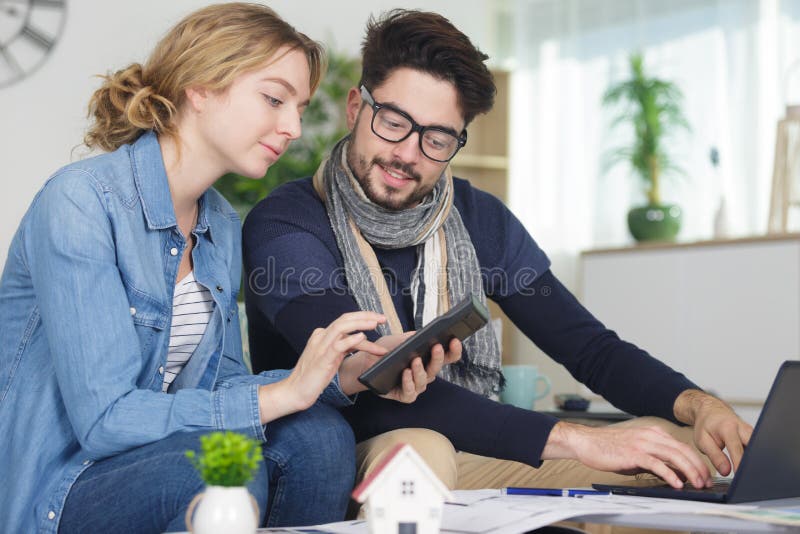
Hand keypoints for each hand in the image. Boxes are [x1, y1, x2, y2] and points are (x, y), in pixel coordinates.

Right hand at [257, 311, 384, 422]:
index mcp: (323, 335)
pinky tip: (362, 337)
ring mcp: (321, 346)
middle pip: (345, 319)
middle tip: (382, 318)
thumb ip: (344, 347)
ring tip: (376, 323)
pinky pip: (338, 345)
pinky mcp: (323, 358)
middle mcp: (321, 337)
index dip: (363, 318)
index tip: (378, 320)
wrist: (295, 391)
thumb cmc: (313, 377)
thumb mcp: (332, 358)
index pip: (346, 321)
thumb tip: (362, 340)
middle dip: (366, 316)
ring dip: (361, 323)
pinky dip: (351, 339)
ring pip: (342, 327)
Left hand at [338, 335, 461, 402]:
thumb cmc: (385, 351)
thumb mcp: (397, 340)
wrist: (366, 363)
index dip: (454, 350)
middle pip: (437, 367)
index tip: (455, 339)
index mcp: (428, 359)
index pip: (448, 356)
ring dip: (420, 370)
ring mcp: (416, 386)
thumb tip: (423, 333)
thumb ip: (410, 337)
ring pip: (424, 380)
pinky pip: (410, 392)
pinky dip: (408, 383)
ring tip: (415, 360)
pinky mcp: (405, 395)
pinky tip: (405, 374)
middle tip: (437, 347)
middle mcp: (426, 373)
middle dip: (438, 357)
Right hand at [542, 421, 712, 488]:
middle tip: (706, 481)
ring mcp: (642, 443)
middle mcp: (650, 435)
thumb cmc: (608, 447)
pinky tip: (676, 484)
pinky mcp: (634, 453)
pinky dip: (670, 475)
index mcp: (653, 433)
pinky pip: (657, 464)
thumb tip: (674, 473)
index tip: (704, 474)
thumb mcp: (636, 451)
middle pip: (683, 450)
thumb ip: (655, 459)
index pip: (682, 446)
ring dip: (689, 471)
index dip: (696, 461)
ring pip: (674, 456)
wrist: (586, 442)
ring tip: (697, 484)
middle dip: (698, 467)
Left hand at [674, 389, 752, 475]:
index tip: (740, 477)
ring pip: (758, 449)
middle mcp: (743, 428)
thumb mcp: (702, 441)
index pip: (738, 449)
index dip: (740, 464)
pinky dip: (753, 458)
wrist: (711, 411)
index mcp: (728, 428)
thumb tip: (726, 471)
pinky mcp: (754, 436)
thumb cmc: (706, 426)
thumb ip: (715, 456)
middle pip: (753, 449)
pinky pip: (756, 449)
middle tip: (747, 478)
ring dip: (754, 461)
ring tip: (748, 474)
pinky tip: (748, 467)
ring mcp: (751, 432)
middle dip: (752, 463)